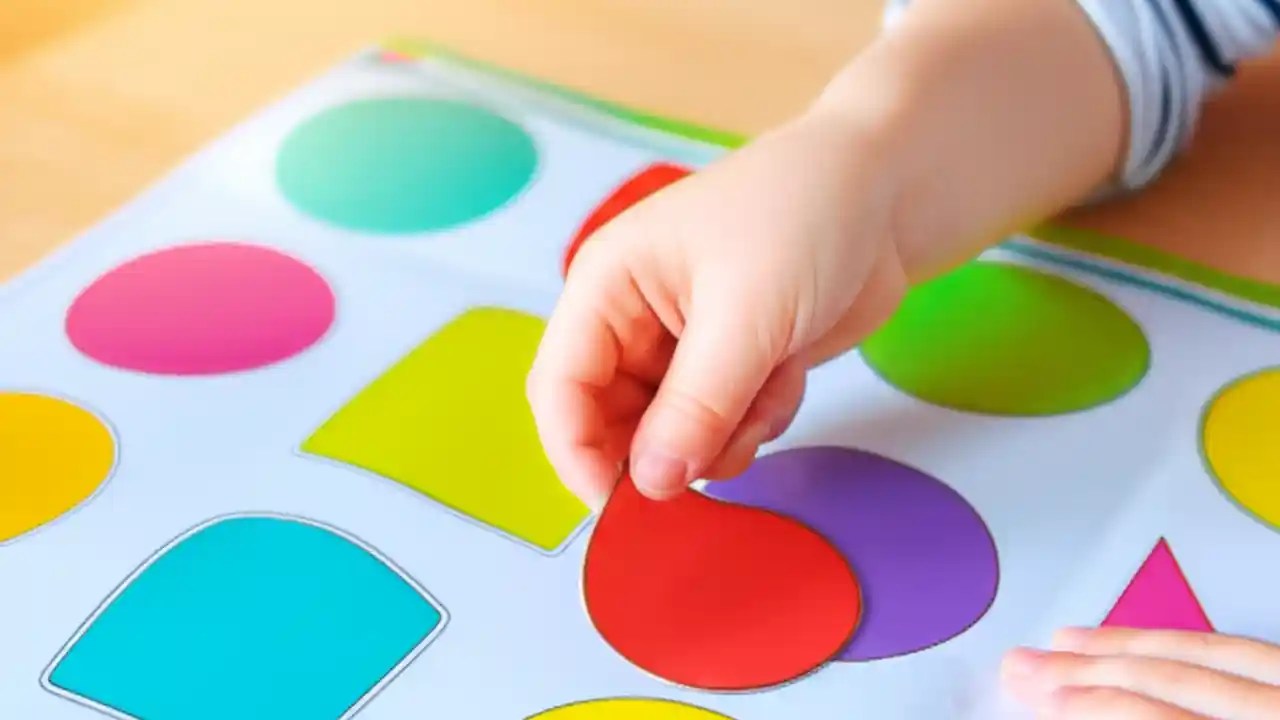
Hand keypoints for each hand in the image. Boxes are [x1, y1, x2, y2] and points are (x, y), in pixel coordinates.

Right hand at [526, 107, 908, 508]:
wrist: (888, 192)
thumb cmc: (802, 215)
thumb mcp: (745, 314)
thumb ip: (696, 406)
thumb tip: (650, 484)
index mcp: (607, 286)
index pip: (560, 386)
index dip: (577, 452)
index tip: (620, 506)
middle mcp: (634, 320)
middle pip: (611, 422)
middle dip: (662, 450)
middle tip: (717, 455)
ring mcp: (684, 347)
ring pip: (672, 438)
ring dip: (721, 438)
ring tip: (767, 391)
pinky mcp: (732, 368)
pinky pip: (724, 430)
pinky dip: (757, 419)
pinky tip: (788, 373)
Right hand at [1002, 626, 1279, 717]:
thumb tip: (1096, 716)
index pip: (1165, 718)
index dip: (1094, 704)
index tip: (1040, 699)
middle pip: (1181, 678)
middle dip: (1089, 669)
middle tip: (1026, 665)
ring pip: (1211, 651)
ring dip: (1127, 644)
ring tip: (1067, 639)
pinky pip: (1246, 650)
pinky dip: (1184, 641)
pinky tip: (1146, 641)